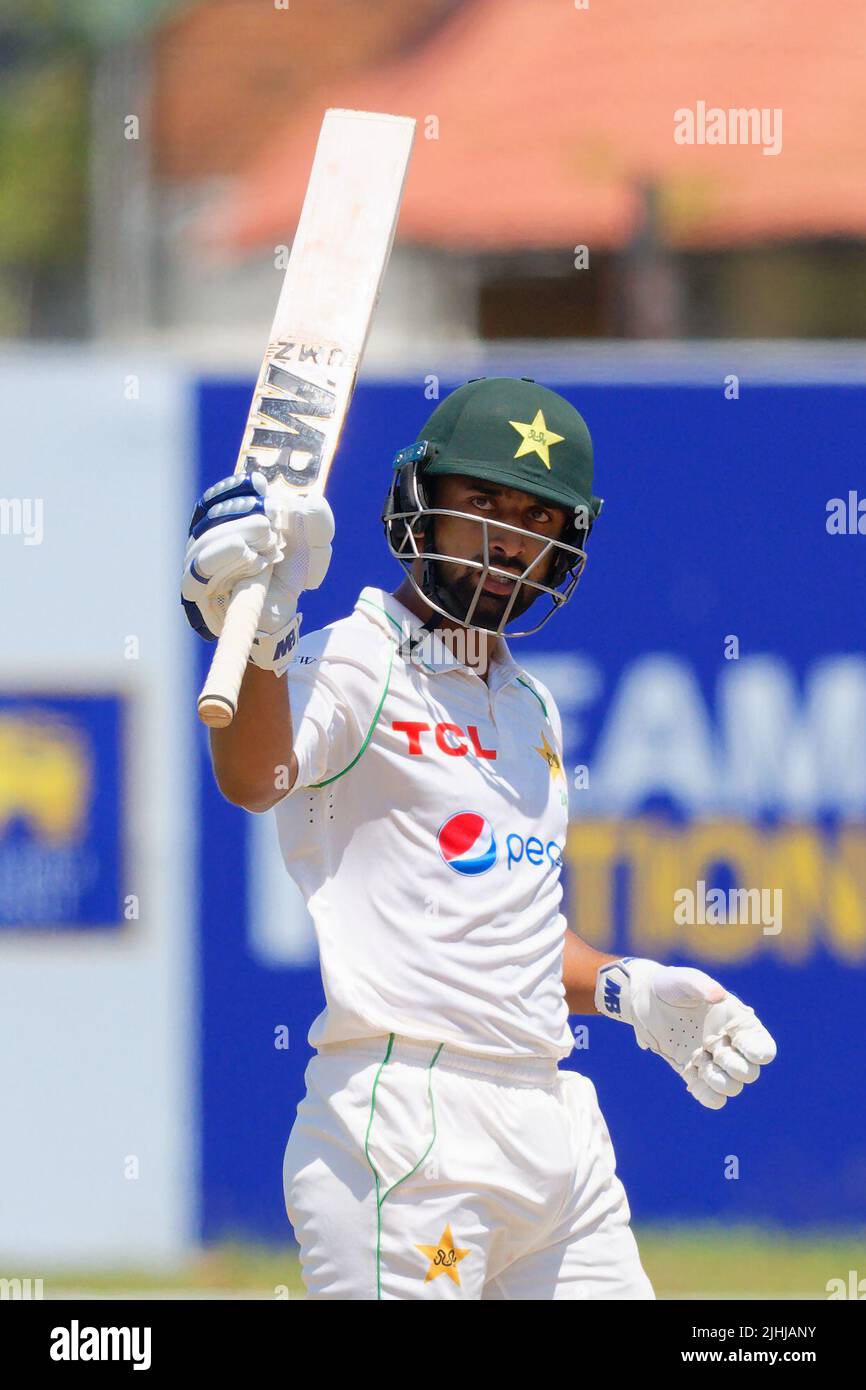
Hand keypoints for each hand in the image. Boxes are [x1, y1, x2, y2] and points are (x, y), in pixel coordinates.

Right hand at [181, 473, 333, 669]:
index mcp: (226, 522)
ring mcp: (196, 566)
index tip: (259, 485)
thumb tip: (312, 500)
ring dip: (237, 537)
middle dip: (241, 514)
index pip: (216, 497)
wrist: (284, 613)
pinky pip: (199, 572)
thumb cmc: (289, 573)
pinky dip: (226, 559)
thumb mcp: (313, 544)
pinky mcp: (194, 592)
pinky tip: (253, 560)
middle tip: (270, 523)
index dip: (234, 488)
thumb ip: (318, 520)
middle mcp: (205, 541)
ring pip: (203, 542)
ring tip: (267, 544)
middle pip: (208, 517)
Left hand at [595, 957, 776, 1108]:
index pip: (763, 1047)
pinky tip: (693, 1078)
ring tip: (702, 1065)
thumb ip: (701, 985)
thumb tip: (719, 996)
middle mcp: (728, 1044)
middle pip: (749, 1072)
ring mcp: (710, 1060)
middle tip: (716, 1051)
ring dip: (721, 1083)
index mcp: (736, 1022)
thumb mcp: (685, 979)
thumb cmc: (670, 984)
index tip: (737, 1043)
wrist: (643, 999)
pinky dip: (707, 1095)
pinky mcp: (691, 1071)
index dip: (759, 1053)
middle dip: (737, 1068)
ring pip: (732, 1087)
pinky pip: (710, 1096)